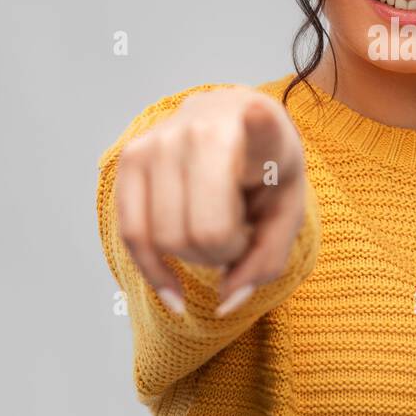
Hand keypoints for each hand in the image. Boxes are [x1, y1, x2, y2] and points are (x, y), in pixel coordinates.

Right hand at [113, 87, 307, 317]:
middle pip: (204, 232)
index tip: (257, 114)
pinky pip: (131, 233)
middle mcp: (203, 128)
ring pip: (164, 239)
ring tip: (214, 235)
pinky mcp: (129, 157)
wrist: (231, 121)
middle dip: (224, 256)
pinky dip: (153, 272)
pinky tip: (173, 294)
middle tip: (238, 238)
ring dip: (194, 258)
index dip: (259, 123)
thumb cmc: (265, 169)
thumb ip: (267, 259)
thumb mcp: (286, 212)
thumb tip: (225, 301)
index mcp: (261, 131)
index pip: (260, 125)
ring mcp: (160, 140)